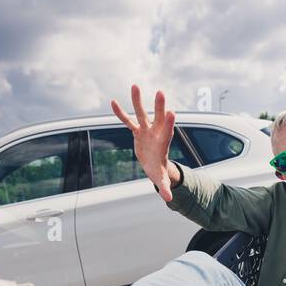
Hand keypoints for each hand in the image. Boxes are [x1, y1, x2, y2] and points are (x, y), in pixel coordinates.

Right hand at [111, 85, 177, 201]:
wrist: (154, 164)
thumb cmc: (158, 171)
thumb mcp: (161, 179)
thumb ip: (165, 187)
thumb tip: (169, 199)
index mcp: (163, 143)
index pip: (167, 132)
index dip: (169, 123)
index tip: (172, 113)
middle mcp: (155, 133)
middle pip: (158, 118)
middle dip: (159, 106)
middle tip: (160, 92)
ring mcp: (146, 130)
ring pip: (141, 113)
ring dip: (137, 101)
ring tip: (134, 86)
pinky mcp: (137, 131)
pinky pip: (127, 121)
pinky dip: (120, 113)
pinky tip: (113, 102)